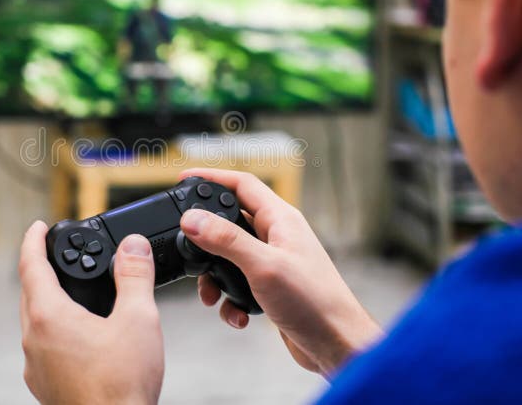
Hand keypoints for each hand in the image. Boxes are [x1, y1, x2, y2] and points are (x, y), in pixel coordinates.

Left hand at [19, 221, 163, 404]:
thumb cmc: (122, 385)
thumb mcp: (138, 319)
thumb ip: (134, 276)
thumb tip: (133, 246)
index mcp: (49, 317)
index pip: (30, 266)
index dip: (33, 241)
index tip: (38, 226)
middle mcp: (34, 340)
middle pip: (29, 293)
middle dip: (41, 269)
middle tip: (57, 255)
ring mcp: (36, 366)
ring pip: (34, 321)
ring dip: (47, 300)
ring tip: (71, 292)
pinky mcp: (45, 385)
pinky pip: (42, 346)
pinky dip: (54, 329)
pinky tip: (79, 335)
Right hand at [179, 169, 382, 377]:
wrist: (337, 345)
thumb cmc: (315, 302)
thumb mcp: (264, 266)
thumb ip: (226, 240)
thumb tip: (193, 219)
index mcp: (281, 219)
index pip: (242, 184)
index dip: (212, 177)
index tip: (184, 178)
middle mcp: (277, 235)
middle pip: (230, 220)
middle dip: (206, 237)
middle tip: (187, 247)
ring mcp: (274, 260)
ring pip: (230, 256)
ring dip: (216, 276)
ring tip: (211, 295)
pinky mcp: (271, 286)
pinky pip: (239, 283)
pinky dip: (230, 299)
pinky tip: (236, 314)